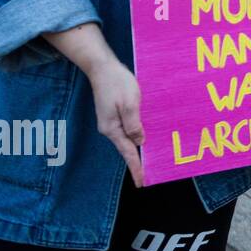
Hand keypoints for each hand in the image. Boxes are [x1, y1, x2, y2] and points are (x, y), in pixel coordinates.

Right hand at [87, 57, 144, 185]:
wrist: (102, 68)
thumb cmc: (117, 83)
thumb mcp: (130, 104)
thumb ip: (134, 124)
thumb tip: (139, 142)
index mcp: (112, 128)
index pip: (127, 152)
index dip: (136, 167)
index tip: (142, 182)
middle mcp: (109, 128)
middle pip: (126, 148)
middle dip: (136, 161)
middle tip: (146, 177)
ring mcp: (110, 121)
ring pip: (127, 138)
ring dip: (136, 149)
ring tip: (147, 161)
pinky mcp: (113, 114)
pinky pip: (126, 129)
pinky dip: (135, 135)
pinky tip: (143, 138)